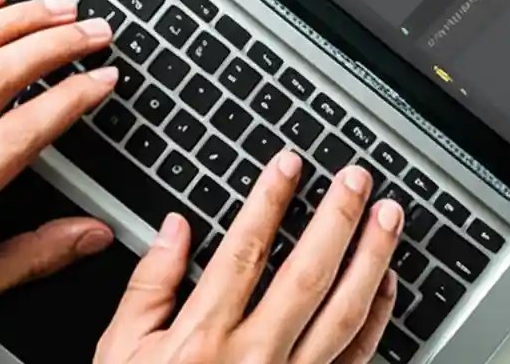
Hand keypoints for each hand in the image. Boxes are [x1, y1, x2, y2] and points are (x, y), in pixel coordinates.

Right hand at [94, 151, 401, 363]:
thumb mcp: (121, 352)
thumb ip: (149, 287)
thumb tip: (174, 229)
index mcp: (202, 338)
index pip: (246, 251)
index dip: (270, 200)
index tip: (290, 165)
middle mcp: (253, 358)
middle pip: (307, 275)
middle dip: (337, 219)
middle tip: (357, 179)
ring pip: (344, 313)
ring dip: (372, 258)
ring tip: (388, 216)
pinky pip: (358, 356)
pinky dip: (378, 315)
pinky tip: (386, 280)